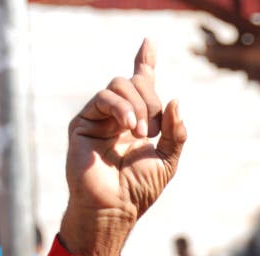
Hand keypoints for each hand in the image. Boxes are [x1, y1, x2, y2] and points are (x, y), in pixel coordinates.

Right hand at [60, 39, 186, 255]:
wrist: (116, 208)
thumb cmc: (140, 189)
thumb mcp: (169, 159)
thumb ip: (176, 131)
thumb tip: (175, 100)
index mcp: (137, 121)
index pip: (141, 85)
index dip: (144, 63)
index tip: (149, 43)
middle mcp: (117, 116)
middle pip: (135, 82)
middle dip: (151, 99)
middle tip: (154, 129)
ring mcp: (98, 118)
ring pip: (119, 85)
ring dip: (138, 105)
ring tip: (142, 133)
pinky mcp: (83, 123)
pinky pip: (104, 97)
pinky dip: (122, 108)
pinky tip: (130, 128)